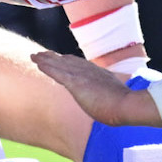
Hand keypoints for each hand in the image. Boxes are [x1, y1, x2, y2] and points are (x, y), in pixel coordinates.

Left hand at [34, 51, 160, 126]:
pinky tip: (37, 63)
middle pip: (68, 61)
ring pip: (60, 64)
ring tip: (35, 55)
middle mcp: (89, 71)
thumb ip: (111, 98)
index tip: (61, 58)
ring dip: (46, 59)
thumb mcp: (117, 99)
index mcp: (100, 75)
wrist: (126, 105)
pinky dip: (46, 66)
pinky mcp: (75, 82)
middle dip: (55, 57)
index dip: (69, 61)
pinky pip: (57, 72)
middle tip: (43, 54)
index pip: (81, 65)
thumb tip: (115, 105)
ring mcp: (82, 75)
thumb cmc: (125, 107)